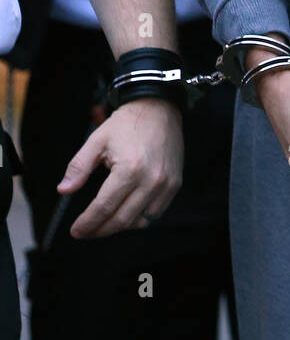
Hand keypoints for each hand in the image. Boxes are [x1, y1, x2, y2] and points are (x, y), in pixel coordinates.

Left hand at [58, 97, 183, 238]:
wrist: (159, 108)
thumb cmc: (128, 123)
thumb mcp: (96, 140)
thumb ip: (78, 166)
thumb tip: (64, 189)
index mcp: (129, 169)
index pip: (104, 207)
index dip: (87, 223)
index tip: (76, 230)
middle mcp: (151, 180)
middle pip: (122, 220)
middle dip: (100, 230)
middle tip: (86, 232)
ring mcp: (165, 184)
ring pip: (140, 222)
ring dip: (119, 228)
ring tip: (104, 223)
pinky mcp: (174, 184)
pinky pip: (155, 213)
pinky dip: (139, 219)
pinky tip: (125, 214)